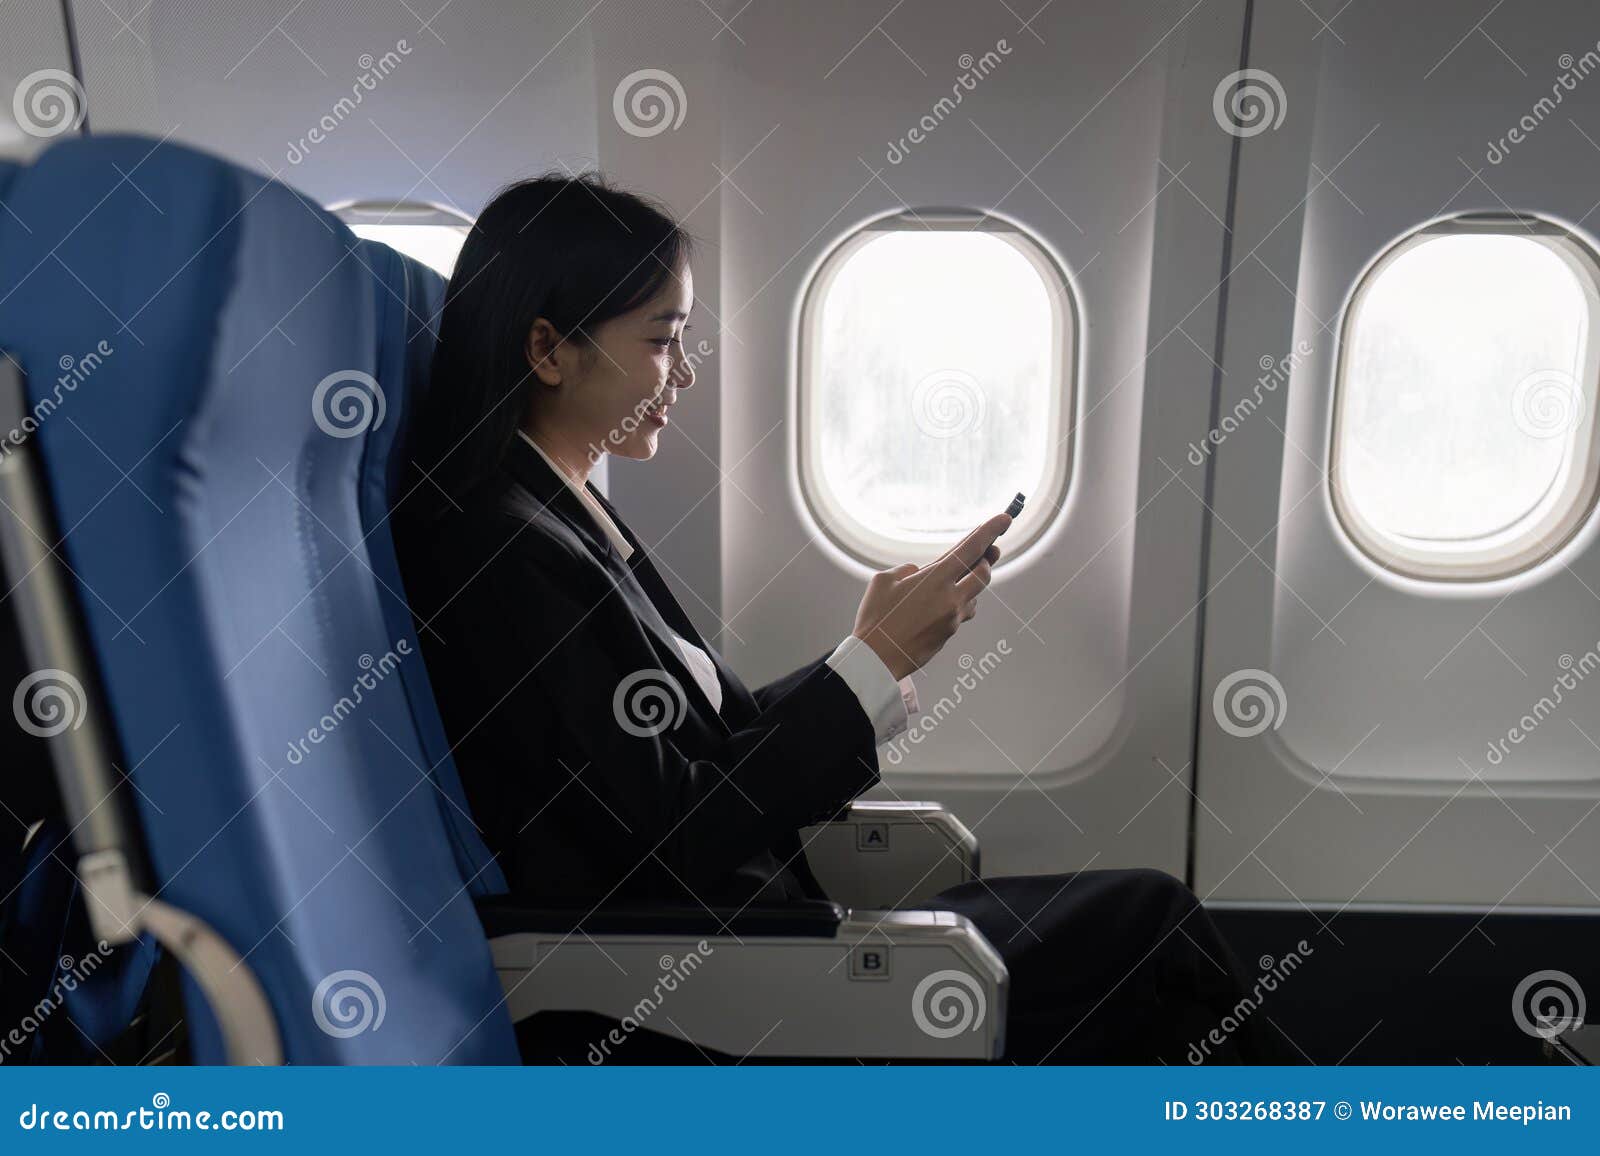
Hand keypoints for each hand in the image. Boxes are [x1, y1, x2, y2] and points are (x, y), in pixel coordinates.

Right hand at [851, 512, 1010, 679]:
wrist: (877, 659)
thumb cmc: (876, 618)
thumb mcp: (884, 581)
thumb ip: (907, 571)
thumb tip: (920, 574)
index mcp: (936, 579)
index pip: (971, 549)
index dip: (990, 531)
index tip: (1004, 519)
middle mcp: (951, 597)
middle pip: (984, 573)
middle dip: (988, 559)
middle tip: (990, 550)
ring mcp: (953, 618)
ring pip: (975, 595)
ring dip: (972, 584)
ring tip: (962, 577)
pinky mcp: (949, 633)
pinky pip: (962, 612)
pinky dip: (959, 602)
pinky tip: (945, 602)